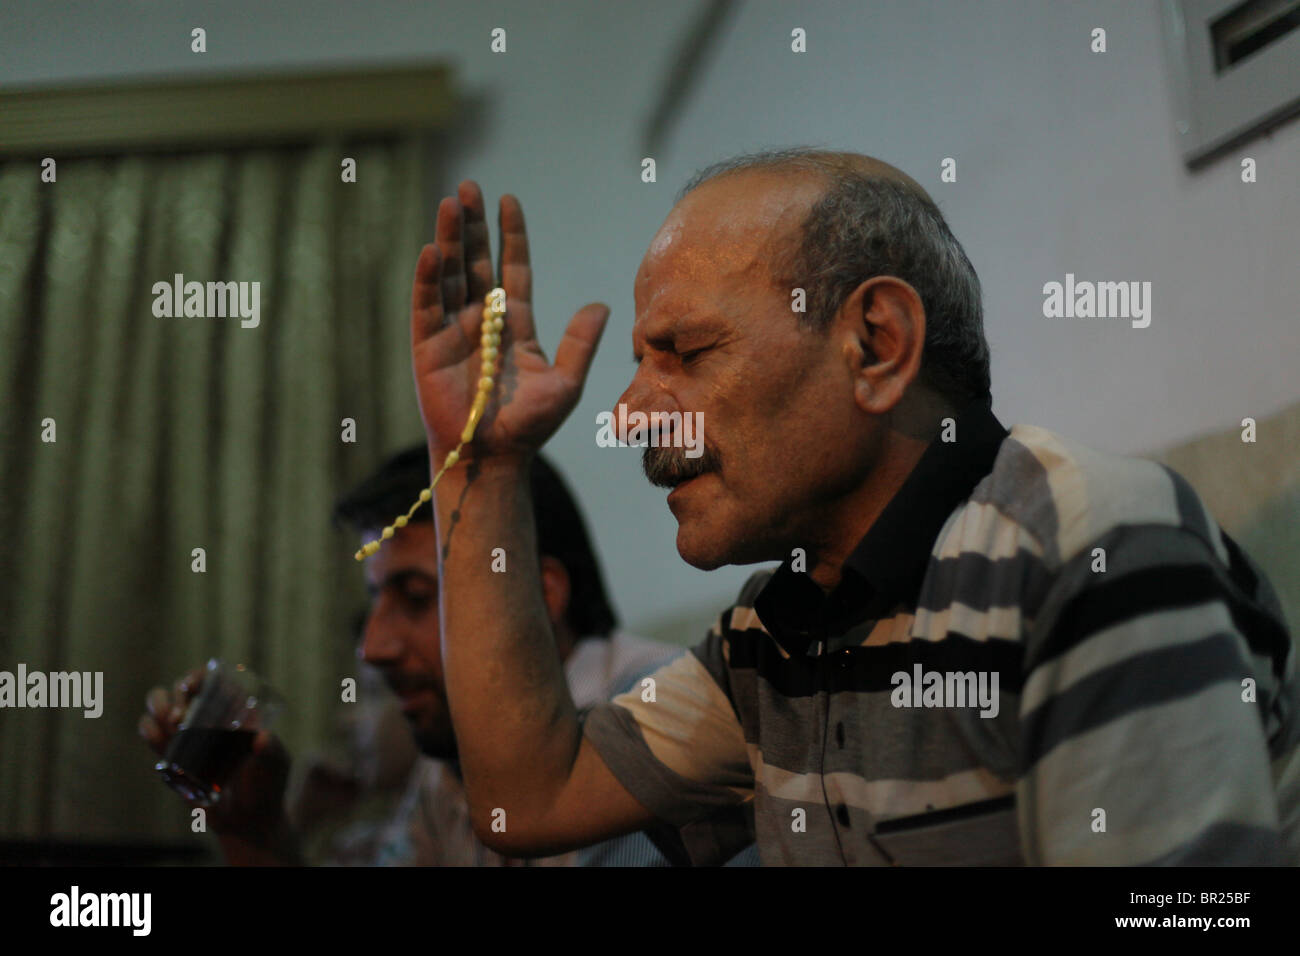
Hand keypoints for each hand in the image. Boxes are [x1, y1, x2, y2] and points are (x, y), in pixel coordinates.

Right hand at [138, 667, 289, 839]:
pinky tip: (153, 734)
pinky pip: (154, 735)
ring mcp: (190, 736)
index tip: (190, 686)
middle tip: (178, 718)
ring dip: (157, 706)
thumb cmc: (267, 788)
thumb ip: (270, 752)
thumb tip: (260, 738)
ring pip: (164, 707)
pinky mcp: (174, 756)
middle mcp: (211, 718)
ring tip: (168, 724)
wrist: (247, 821)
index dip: (199, 676)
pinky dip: (148, 729)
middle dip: (174, 694)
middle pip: (184, 690)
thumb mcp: (275, 766)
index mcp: (237, 710)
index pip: (215, 680)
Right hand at [411, 181, 610, 463]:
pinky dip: (427, 277)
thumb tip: (601, 306)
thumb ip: (580, 344)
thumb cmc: (529, 426)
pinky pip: (426, 305)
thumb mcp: (565, 383)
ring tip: (451, 203)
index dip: (510, 236)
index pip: (512, 269)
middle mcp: (481, 321)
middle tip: (470, 187)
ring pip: (450, 274)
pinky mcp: (428, 346)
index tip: (508, 201)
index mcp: (514, 324)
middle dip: (473, 225)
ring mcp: (452, 331)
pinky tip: (431, 249)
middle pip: (476, 262)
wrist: (492, 457)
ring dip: (450, 239)